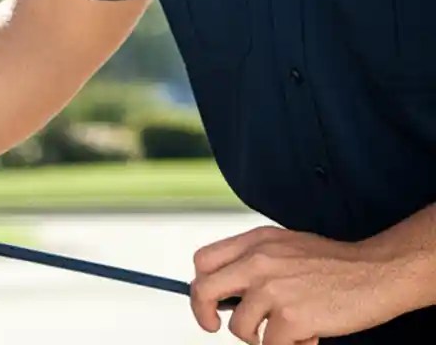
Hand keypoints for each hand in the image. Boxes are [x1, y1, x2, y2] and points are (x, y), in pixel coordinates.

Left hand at [190, 226, 414, 344]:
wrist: (378, 271)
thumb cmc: (336, 264)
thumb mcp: (287, 247)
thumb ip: (255, 262)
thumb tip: (229, 291)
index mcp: (255, 242)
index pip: (204, 261)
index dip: (200, 286)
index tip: (209, 303)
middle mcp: (258, 261)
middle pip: (204, 290)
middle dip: (204, 315)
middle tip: (214, 327)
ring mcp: (273, 289)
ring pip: (240, 327)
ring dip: (261, 337)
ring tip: (290, 330)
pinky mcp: (291, 317)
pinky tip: (310, 334)